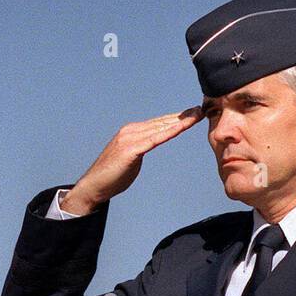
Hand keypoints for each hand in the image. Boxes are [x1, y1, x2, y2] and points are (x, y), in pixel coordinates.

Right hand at [60, 108, 204, 214]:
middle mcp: (131, 131)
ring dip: (181, 121)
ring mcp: (130, 138)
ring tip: (197, 115)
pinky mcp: (131, 149)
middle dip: (182, 116)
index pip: (158, 123)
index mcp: (131, 132)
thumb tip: (149, 146)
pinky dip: (170, 132)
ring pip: (161, 128)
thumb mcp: (131, 159)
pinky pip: (155, 139)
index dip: (176, 118)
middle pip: (162, 122)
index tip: (193, 113)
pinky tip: (182, 127)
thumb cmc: (111, 177)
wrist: (93, 186)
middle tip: (201, 108)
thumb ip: (141, 149)